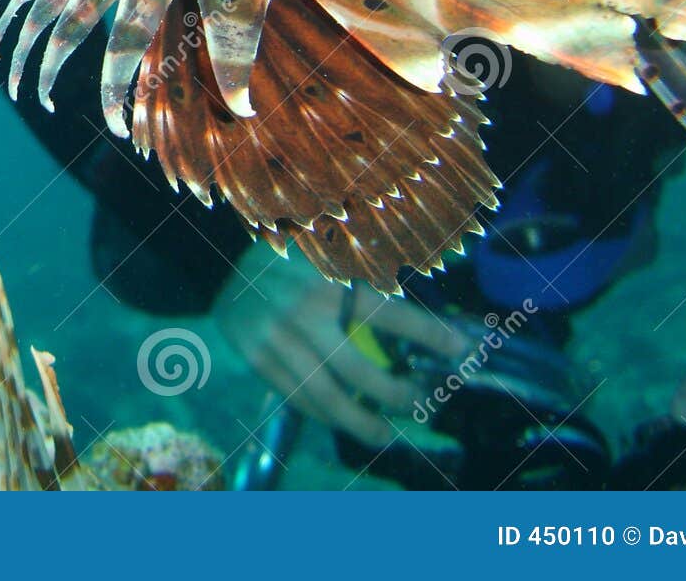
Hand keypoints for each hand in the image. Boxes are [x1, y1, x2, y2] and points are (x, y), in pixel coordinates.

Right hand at [217, 245, 472, 447]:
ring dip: (360, 422)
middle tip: (419, 405)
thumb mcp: (329, 252)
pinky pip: (296, 398)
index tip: (460, 349)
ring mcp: (274, 338)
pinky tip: (344, 420)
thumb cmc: (292, 262)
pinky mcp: (256, 358)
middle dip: (396, 395)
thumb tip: (424, 296)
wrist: (225, 272)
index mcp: (325, 278)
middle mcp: (300, 310)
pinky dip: (324, 415)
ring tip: (386, 433)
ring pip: (325, 395)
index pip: (389, 313)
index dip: (428, 334)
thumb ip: (368, 272)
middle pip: (358, 371)